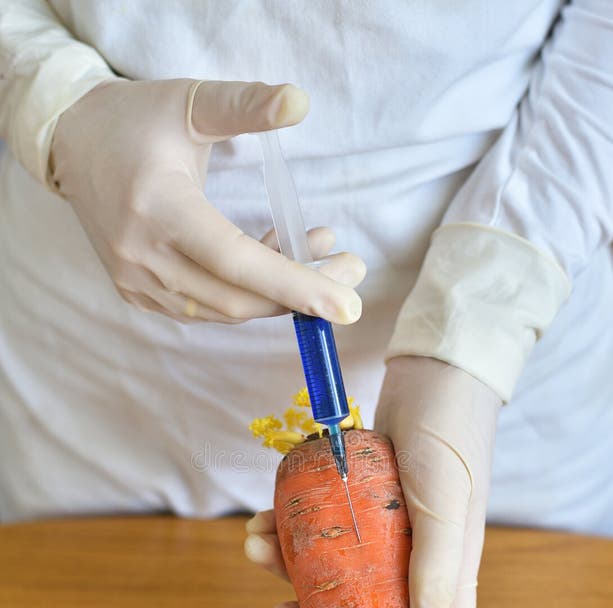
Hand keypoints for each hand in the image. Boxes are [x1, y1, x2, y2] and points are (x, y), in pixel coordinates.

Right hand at [49, 78, 365, 322]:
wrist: (73, 144)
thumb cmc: (137, 120)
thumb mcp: (191, 103)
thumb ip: (246, 104)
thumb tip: (300, 101)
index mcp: (158, 206)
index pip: (236, 261)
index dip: (296, 284)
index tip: (348, 304)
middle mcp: (143, 254)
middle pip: (237, 298)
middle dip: (302, 293)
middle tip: (351, 270)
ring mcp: (136, 280)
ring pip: (223, 310)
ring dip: (277, 293)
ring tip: (316, 251)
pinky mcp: (137, 292)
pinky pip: (204, 309)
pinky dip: (245, 294)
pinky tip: (271, 261)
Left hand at [244, 356, 500, 607]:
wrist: (433, 374)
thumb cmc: (449, 441)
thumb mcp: (446, 505)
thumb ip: (438, 566)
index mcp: (446, 578)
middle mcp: (414, 563)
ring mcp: (384, 534)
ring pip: (332, 571)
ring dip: (287, 567)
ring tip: (254, 545)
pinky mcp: (359, 504)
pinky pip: (319, 529)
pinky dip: (289, 528)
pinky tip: (265, 517)